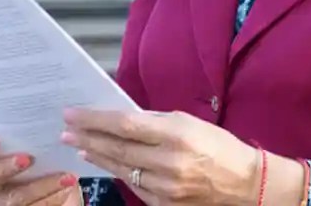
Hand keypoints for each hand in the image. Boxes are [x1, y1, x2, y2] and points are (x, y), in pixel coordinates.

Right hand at [0, 133, 83, 205]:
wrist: (48, 187)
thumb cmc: (31, 158)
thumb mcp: (26, 143)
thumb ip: (27, 132)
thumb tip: (53, 108)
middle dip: (6, 168)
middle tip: (27, 159)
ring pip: (14, 197)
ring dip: (38, 186)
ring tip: (62, 176)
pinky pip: (33, 205)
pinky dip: (53, 195)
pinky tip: (68, 182)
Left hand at [61, 109, 258, 205]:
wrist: (245, 184)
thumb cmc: (218, 146)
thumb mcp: (189, 123)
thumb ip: (155, 122)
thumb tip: (121, 120)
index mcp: (175, 134)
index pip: (124, 125)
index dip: (94, 120)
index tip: (72, 114)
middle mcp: (168, 162)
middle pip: (116, 148)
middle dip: (87, 138)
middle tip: (65, 130)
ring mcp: (165, 188)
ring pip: (120, 169)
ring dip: (95, 156)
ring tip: (77, 146)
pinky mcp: (164, 205)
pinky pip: (134, 186)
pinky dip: (115, 172)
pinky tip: (102, 163)